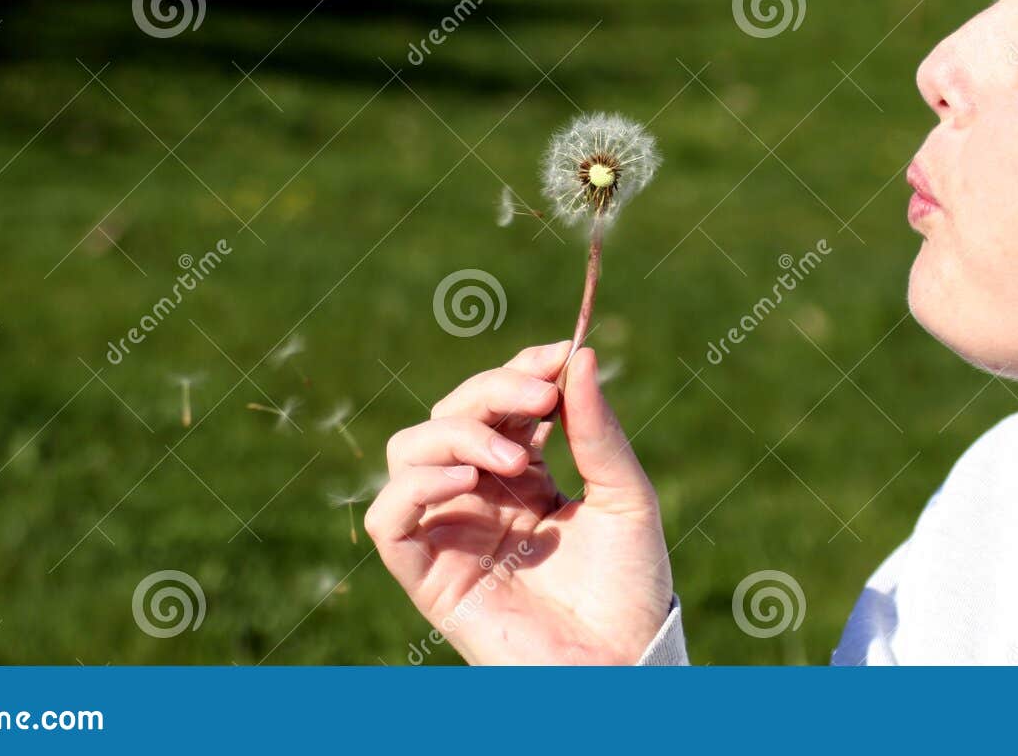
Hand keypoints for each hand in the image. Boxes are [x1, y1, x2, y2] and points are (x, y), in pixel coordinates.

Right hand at [366, 340, 672, 663]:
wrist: (624, 665)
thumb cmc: (630, 588)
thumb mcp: (626, 496)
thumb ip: (596, 430)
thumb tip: (579, 354)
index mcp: (523, 475)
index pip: (498, 401)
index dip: (519, 368)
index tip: (559, 353)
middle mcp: (479, 497)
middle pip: (450, 414)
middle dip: (492, 391)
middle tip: (540, 398)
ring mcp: (449, 532)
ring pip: (409, 451)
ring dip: (455, 433)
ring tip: (511, 454)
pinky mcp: (426, 575)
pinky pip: (387, 518)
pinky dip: (415, 485)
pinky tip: (468, 478)